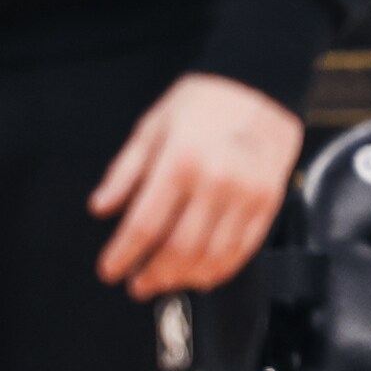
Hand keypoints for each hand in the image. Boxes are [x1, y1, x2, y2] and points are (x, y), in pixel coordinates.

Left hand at [89, 73, 301, 299]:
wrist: (261, 86)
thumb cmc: (204, 103)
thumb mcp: (152, 127)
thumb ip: (125, 171)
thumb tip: (101, 208)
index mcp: (180, 163)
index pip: (145, 225)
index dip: (123, 255)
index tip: (110, 270)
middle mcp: (216, 183)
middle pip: (179, 249)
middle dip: (153, 275)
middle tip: (137, 284)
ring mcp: (247, 195)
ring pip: (213, 256)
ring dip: (185, 277)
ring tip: (167, 282)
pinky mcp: (268, 202)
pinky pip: (244, 248)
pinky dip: (221, 269)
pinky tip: (203, 274)